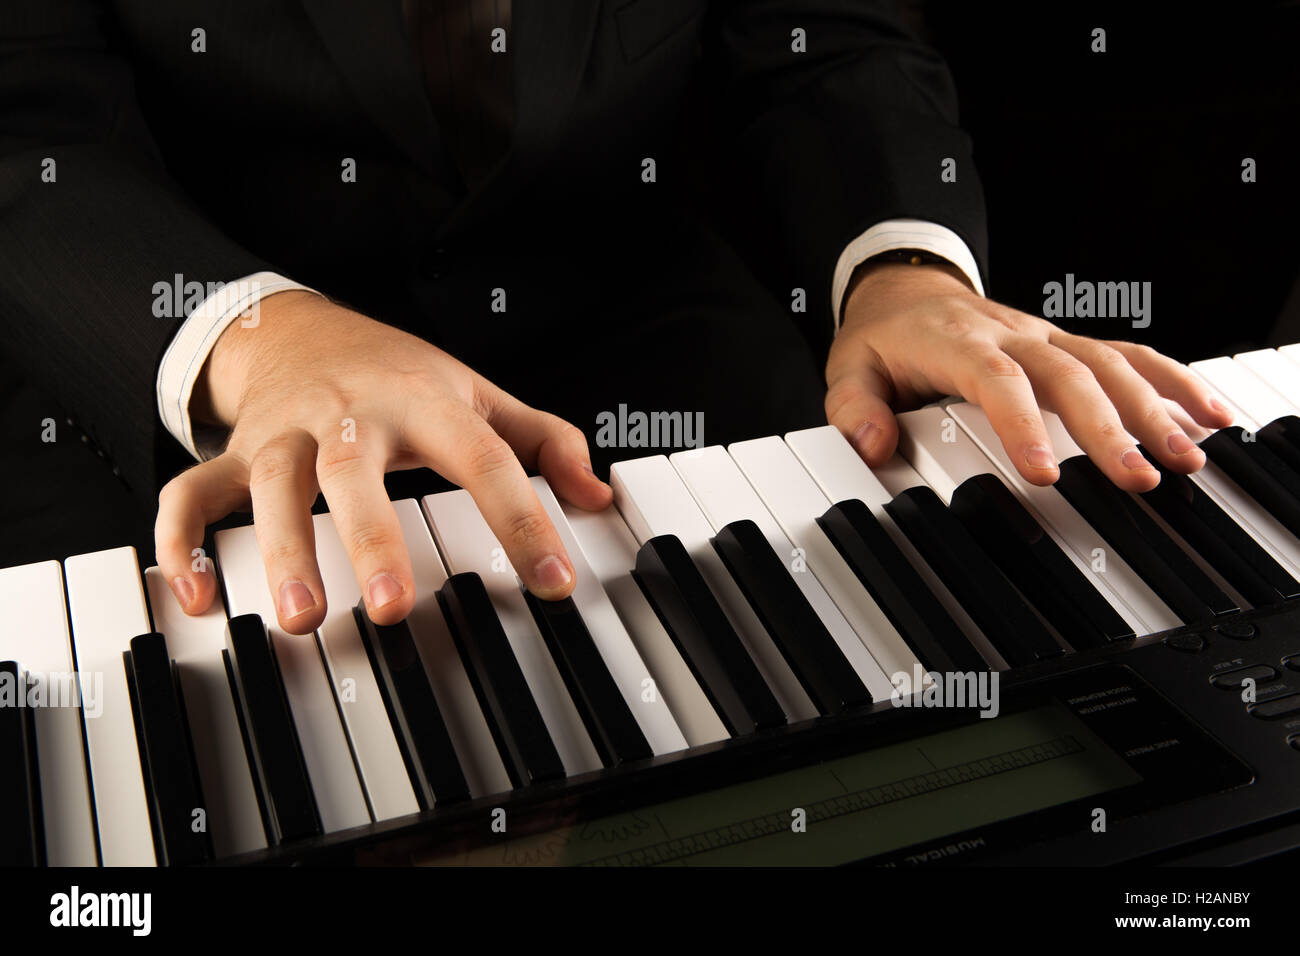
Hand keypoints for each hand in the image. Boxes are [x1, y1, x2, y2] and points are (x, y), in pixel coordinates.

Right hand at [157, 291, 610, 633]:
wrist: (304, 328)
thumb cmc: (402, 374)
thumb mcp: (479, 395)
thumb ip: (542, 441)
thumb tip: (598, 493)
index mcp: (423, 401)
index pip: (483, 459)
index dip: (522, 520)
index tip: (553, 582)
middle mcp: (348, 415)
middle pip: (354, 470)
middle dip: (370, 537)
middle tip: (389, 607)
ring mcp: (284, 433)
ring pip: (268, 484)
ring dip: (279, 548)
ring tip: (298, 616)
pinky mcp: (234, 453)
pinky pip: (192, 494)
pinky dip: (182, 543)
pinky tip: (197, 597)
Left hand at [825, 262, 1234, 490]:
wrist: (906, 289)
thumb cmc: (884, 337)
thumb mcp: (849, 368)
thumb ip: (855, 408)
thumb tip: (872, 446)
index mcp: (957, 343)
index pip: (996, 381)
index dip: (1023, 425)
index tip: (1045, 471)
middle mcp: (1012, 335)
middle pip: (1069, 374)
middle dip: (1109, 427)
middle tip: (1138, 476)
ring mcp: (1046, 337)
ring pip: (1110, 362)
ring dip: (1154, 407)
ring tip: (1187, 456)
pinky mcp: (1069, 343)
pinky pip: (1128, 355)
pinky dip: (1172, 381)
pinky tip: (1207, 414)